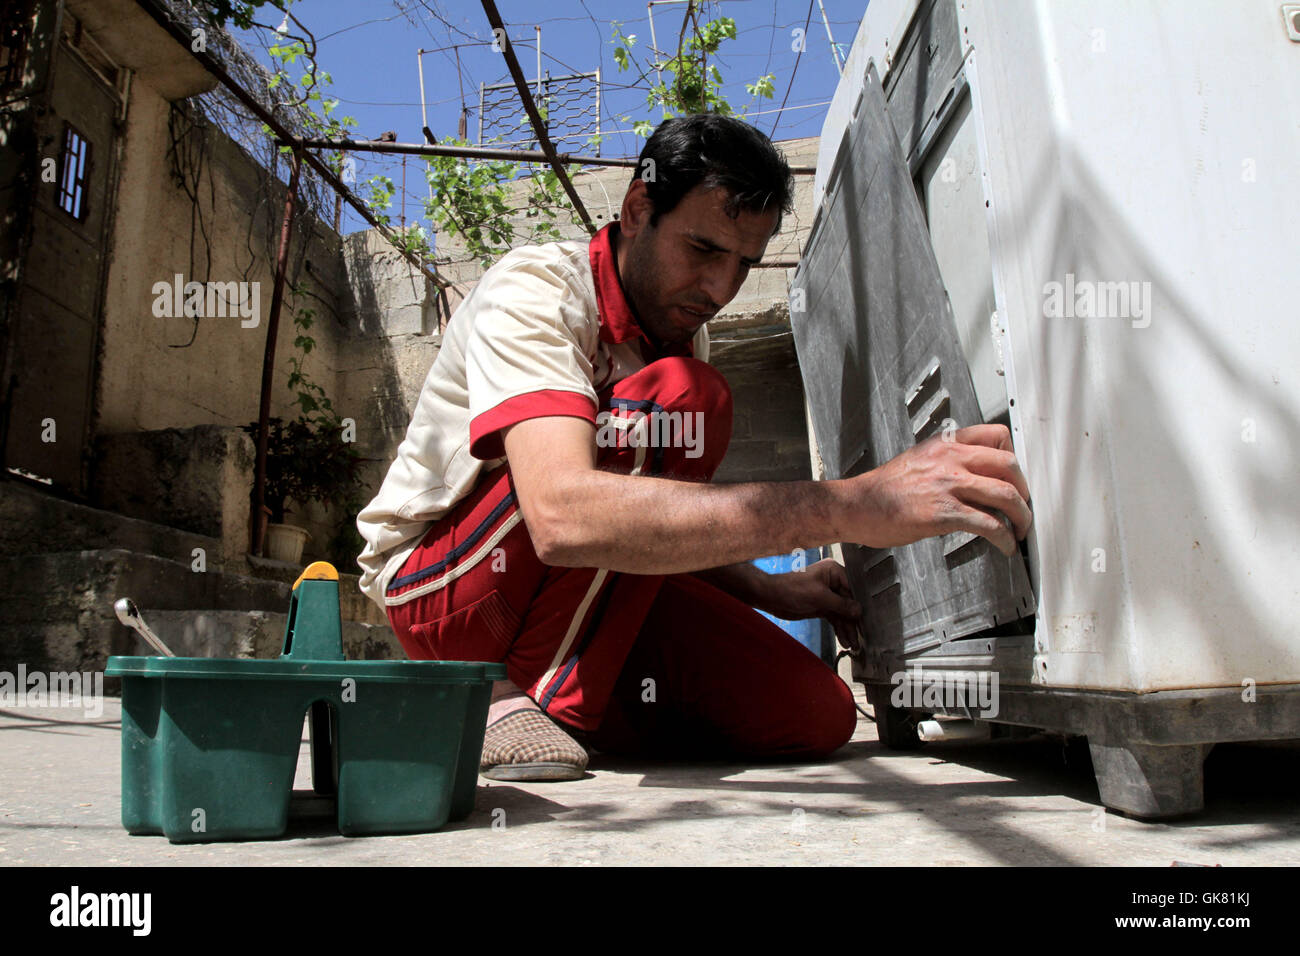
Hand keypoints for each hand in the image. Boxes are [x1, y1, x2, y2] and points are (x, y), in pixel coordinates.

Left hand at [758, 557, 861, 650]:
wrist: (772, 598)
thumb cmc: (792, 589)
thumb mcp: (820, 597)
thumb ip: (841, 605)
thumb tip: (859, 611)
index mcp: (833, 571)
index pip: (852, 589)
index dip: (859, 605)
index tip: (866, 620)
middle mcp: (832, 582)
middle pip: (849, 603)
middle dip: (853, 621)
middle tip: (859, 637)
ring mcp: (827, 595)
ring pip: (842, 613)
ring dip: (847, 628)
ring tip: (853, 644)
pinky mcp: (822, 606)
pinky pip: (834, 618)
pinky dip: (839, 628)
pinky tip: (844, 639)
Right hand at [851, 424, 1031, 556]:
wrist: (857, 505)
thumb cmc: (882, 488)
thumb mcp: (918, 459)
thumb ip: (946, 460)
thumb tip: (970, 475)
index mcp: (945, 444)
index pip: (996, 435)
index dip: (1013, 457)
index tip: (1015, 476)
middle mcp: (951, 459)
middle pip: (1009, 466)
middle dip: (1024, 491)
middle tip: (1023, 506)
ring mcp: (948, 485)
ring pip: (1006, 495)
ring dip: (1022, 517)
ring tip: (1021, 530)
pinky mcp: (944, 513)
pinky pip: (989, 524)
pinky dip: (1005, 538)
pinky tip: (1005, 545)